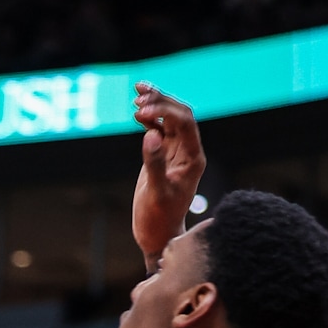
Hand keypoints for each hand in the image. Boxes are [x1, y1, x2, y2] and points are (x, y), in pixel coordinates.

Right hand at [131, 84, 205, 267]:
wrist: (157, 234)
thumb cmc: (159, 218)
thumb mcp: (156, 192)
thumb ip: (154, 164)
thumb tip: (151, 135)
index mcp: (193, 158)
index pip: (184, 122)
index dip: (165, 110)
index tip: (142, 109)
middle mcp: (187, 151)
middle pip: (179, 114)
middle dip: (160, 101)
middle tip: (138, 96)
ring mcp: (175, 152)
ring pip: (168, 118)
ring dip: (154, 103)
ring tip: (137, 93)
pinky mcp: (163, 155)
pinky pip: (158, 128)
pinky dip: (148, 117)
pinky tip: (135, 111)